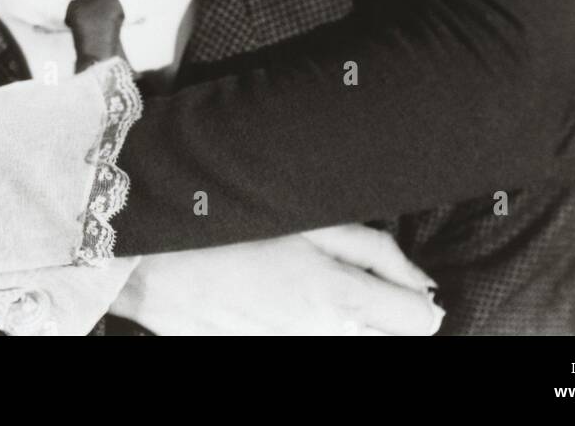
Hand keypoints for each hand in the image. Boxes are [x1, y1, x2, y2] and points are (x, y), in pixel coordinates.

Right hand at [112, 224, 441, 335]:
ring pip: (351, 341)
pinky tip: (282, 297)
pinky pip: (313, 342)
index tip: (396, 274)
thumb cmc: (230, 226)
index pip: (420, 319)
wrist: (152, 264)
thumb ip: (375, 251)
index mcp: (341, 299)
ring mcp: (295, 351)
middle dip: (385, 308)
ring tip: (308, 280)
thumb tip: (422, 285)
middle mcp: (326, 339)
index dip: (416, 293)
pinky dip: (313, 324)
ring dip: (348, 317)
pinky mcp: (266, 353)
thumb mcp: (309, 220)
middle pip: (389, 336)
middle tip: (352, 271)